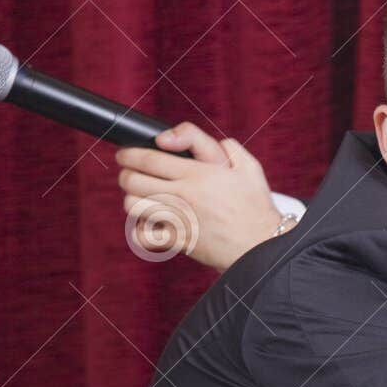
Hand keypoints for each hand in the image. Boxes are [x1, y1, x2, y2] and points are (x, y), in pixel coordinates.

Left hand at [115, 121, 282, 271]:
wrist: (261, 245)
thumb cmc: (256, 207)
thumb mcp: (249, 167)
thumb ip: (226, 146)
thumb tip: (190, 141)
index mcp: (198, 174)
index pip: (149, 159)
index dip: (129, 154)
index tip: (125, 154)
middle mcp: (184, 195)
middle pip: (134, 180)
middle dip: (126, 174)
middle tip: (128, 174)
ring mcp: (178, 219)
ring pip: (134, 205)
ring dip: (132, 199)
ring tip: (138, 197)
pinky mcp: (178, 241)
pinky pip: (143, 235)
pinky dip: (139, 230)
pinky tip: (148, 225)